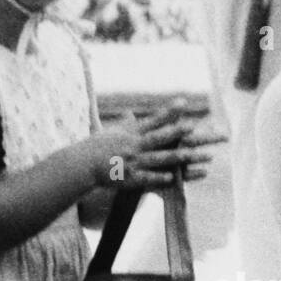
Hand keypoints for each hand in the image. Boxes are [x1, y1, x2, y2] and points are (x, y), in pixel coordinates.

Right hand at [91, 101, 225, 189]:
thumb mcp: (112, 131)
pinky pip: (147, 178)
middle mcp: (135, 144)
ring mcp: (134, 161)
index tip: (184, 103)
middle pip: (162, 137)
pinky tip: (174, 178)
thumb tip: (131, 113)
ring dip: (179, 157)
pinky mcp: (130, 178)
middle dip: (181, 133)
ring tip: (195, 155)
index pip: (155, 119)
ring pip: (160, 158)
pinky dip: (159, 177)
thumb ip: (126, 123)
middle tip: (198, 129)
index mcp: (133, 132)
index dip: (170, 111)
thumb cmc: (97, 146)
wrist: (82, 164)